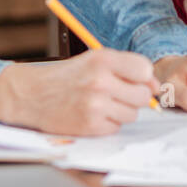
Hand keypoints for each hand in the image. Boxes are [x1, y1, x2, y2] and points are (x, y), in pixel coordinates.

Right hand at [0, 48, 159, 135]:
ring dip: (121, 111)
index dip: (144, 78)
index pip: (145, 70)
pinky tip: (92, 114)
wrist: (31, 95)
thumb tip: (155, 86)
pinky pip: (116, 127)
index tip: (137, 81)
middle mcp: (100, 81)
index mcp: (103, 59)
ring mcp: (95, 105)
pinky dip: (108, 123)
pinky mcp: (90, 125)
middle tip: (116, 94)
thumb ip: (125, 68)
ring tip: (101, 103)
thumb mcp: (94, 61)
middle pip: (143, 96)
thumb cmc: (66, 77)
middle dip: (134, 97)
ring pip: (132, 114)